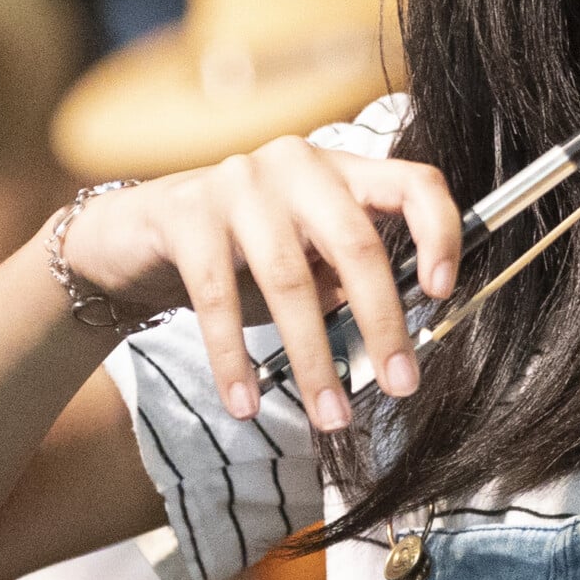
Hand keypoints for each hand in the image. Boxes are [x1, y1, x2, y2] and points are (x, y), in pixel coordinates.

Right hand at [54, 140, 463, 431]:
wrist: (137, 232)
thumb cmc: (242, 252)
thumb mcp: (306, 259)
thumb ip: (347, 282)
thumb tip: (391, 339)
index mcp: (343, 170)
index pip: (412, 182)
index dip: (438, 232)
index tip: (442, 291)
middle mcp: (299, 165)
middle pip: (355, 242)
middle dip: (382, 320)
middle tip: (402, 383)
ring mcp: (241, 183)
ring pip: (290, 279)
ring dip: (314, 356)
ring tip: (330, 414)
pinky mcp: (186, 215)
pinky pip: (217, 297)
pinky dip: (234, 359)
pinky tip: (246, 403)